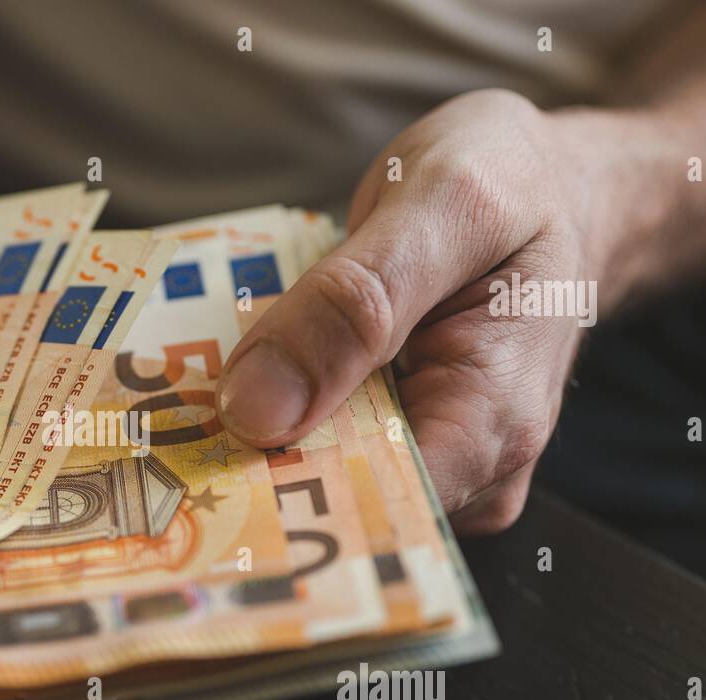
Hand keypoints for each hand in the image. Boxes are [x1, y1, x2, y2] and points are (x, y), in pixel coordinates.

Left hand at [218, 89, 627, 533]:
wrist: (548, 183)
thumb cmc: (515, 182)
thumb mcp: (441, 205)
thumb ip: (355, 303)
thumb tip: (258, 412)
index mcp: (491, 424)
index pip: (365, 510)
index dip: (271, 497)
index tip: (181, 474)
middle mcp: (471, 472)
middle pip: (333, 506)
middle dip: (245, 470)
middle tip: (157, 431)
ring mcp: (436, 464)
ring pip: (317, 481)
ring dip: (247, 443)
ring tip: (178, 402)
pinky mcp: (400, 441)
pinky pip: (320, 446)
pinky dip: (270, 416)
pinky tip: (226, 384)